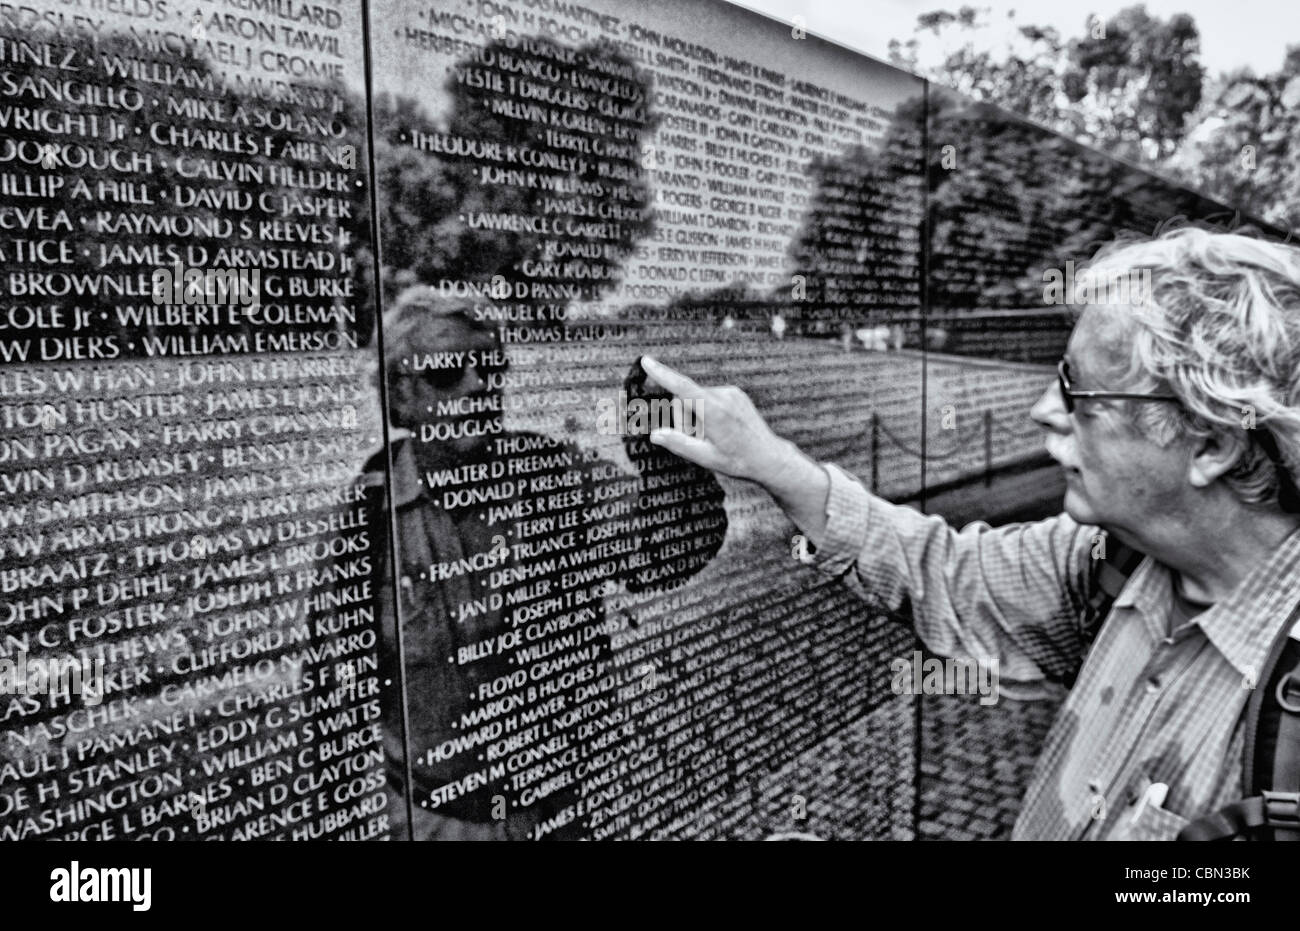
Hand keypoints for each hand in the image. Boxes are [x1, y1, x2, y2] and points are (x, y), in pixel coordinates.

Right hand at [639, 355, 804, 485]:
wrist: (769, 457)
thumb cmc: (738, 461)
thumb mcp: (706, 458)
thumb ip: (679, 444)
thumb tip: (655, 434)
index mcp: (715, 412)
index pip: (682, 388)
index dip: (662, 374)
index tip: (646, 361)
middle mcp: (723, 397)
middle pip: (685, 399)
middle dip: (682, 419)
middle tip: (696, 441)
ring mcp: (731, 393)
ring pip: (696, 399)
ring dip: (696, 418)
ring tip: (712, 438)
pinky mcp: (735, 393)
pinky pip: (709, 398)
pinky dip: (706, 412)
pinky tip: (720, 430)